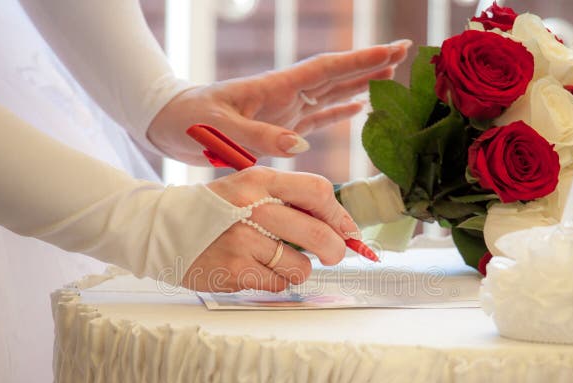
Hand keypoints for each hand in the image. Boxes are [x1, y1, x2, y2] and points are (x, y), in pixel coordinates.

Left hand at [148, 40, 411, 164]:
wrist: (167, 125)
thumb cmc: (188, 122)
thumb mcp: (218, 130)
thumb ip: (258, 137)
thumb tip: (300, 145)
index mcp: (275, 88)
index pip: (326, 70)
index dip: (360, 61)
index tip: (392, 49)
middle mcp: (286, 95)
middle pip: (336, 76)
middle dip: (370, 64)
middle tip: (405, 52)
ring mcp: (284, 109)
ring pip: (331, 93)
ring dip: (360, 84)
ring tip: (391, 76)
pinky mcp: (278, 126)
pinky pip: (316, 118)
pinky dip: (338, 112)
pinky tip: (358, 109)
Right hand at [182, 167, 359, 291]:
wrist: (161, 228)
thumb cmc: (214, 211)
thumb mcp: (247, 188)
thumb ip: (288, 199)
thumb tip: (340, 226)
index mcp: (260, 180)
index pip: (318, 191)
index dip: (340, 215)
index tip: (347, 230)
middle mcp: (253, 207)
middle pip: (320, 234)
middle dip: (335, 250)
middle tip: (332, 256)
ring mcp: (243, 241)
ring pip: (301, 267)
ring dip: (295, 269)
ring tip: (273, 260)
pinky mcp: (234, 271)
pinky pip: (278, 284)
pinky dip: (272, 281)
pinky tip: (252, 269)